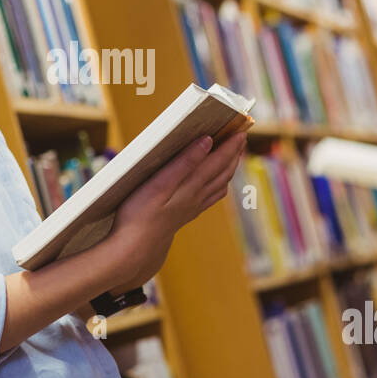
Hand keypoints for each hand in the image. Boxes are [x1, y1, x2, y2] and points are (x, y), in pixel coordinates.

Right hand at [100, 130, 248, 296]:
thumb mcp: (160, 183)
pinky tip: (217, 183)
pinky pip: (212, 197)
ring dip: (230, 167)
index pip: (218, 161)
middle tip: (241, 136)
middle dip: (235, 153)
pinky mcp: (186, 214)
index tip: (241, 129)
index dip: (231, 145)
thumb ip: (185, 162)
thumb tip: (207, 141)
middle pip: (224, 172)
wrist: (135, 248)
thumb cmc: (140, 214)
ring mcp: (193, 207)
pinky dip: (220, 184)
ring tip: (233, 154)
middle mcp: (197, 197)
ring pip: (221, 184)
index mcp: (192, 186)